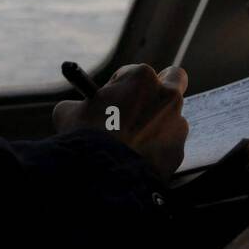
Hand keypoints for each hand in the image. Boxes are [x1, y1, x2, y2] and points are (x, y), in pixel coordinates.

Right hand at [52, 64, 188, 178]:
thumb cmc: (86, 137)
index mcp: (142, 77)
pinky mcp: (179, 150)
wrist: (104, 174)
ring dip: (156, 123)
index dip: (119, 88)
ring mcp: (177, 123)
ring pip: (170, 116)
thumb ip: (79, 105)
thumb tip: (76, 110)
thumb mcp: (69, 112)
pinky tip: (137, 158)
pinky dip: (156, 149)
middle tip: (143, 101)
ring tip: (133, 141)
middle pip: (173, 78)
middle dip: (160, 87)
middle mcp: (166, 94)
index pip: (132, 74)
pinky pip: (168, 145)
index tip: (112, 100)